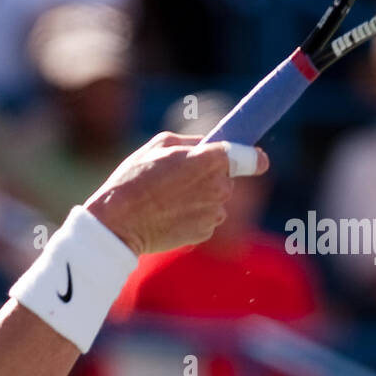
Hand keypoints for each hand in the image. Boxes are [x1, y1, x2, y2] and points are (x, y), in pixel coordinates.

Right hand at [84, 134, 269, 255]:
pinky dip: (193, 217)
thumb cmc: (133, 180)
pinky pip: (206, 220)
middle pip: (227, 180)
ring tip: (168, 200)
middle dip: (210, 178)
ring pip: (216, 201)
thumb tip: (207, 145)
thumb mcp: (157, 145)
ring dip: (200, 199)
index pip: (251, 158)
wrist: (118, 223)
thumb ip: (191, 142)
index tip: (257, 161)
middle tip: (179, 180)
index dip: (254, 159)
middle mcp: (219, 187)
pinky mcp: (205, 233)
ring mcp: (213, 212)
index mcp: (211, 159)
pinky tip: (169, 215)